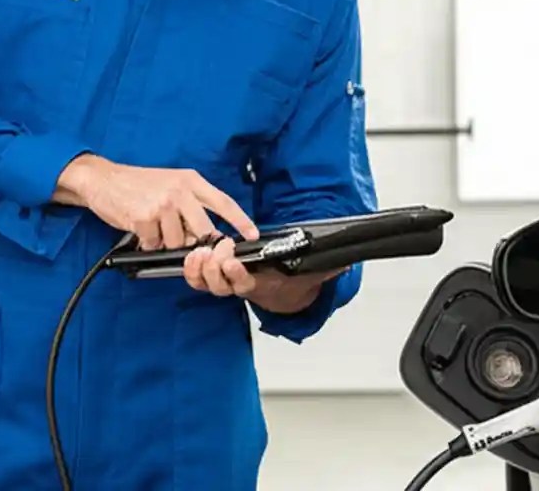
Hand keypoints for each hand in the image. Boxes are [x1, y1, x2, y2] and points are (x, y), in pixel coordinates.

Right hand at [53, 154, 258, 248]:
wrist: (102, 179)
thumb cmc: (136, 184)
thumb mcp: (169, 184)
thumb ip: (189, 204)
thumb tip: (204, 234)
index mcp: (190, 180)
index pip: (223, 202)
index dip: (241, 220)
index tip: (253, 234)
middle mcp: (180, 190)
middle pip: (203, 230)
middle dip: (195, 242)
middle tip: (180, 239)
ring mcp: (163, 204)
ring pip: (177, 241)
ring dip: (164, 242)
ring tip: (152, 227)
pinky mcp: (145, 217)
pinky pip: (155, 243)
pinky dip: (147, 242)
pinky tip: (140, 229)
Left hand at [182, 238, 343, 313]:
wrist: (284, 290)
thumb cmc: (294, 277)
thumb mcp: (314, 271)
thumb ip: (329, 266)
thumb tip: (348, 262)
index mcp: (262, 286)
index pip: (245, 284)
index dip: (236, 275)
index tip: (233, 262)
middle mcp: (240, 288)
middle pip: (220, 286)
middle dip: (216, 267)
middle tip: (220, 247)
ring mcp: (225, 284)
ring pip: (205, 284)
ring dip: (199, 269)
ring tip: (201, 250)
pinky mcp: (214, 277)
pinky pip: (197, 279)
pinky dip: (191, 269)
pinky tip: (192, 253)